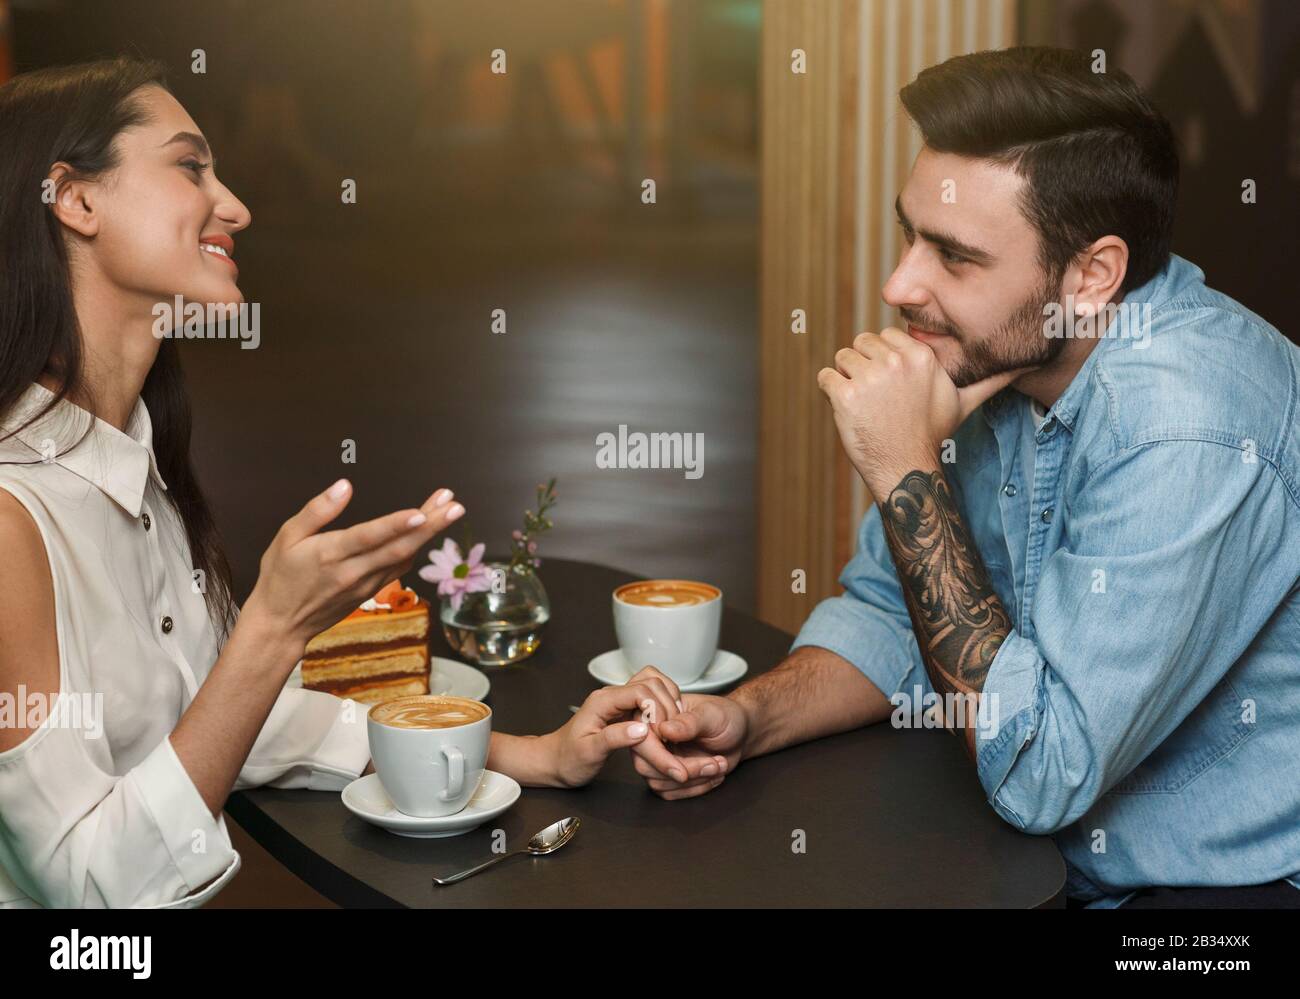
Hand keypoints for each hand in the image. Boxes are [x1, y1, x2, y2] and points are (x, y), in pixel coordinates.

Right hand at [243, 479, 464, 656]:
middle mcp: (353, 571)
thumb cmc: (280, 577)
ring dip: (430, 534)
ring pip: (404, 557)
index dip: (396, 525)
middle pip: (398, 547)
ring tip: (450, 509)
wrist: (282, 625)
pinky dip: (416, 548)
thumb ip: (317, 510)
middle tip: (455, 505)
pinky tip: (428, 531)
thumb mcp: (286, 537)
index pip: (369, 538)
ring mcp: (365, 584)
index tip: (420, 512)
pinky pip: (399, 567)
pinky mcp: (371, 591)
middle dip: (431, 525)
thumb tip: (344, 486)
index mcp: (330, 555)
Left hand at [546, 678, 686, 787]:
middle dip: (666, 708)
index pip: (640, 691)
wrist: (555, 761)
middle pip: (651, 685)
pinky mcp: (625, 709)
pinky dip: (663, 710)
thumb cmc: (568, 759)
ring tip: (668, 733)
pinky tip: (664, 730)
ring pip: (654, 688)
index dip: (658, 710)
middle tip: (669, 735)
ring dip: (667, 706)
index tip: (662, 733)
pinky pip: (650, 700)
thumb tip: (641, 729)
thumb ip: (614, 738)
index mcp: (603, 701)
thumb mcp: (589, 753)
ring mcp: (619, 701)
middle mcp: (612, 695)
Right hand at [631, 683, 748, 800]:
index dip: (659, 758)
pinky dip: (695, 789)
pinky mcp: (666, 775)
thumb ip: (689, 722)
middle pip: (645, 766)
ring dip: (693, 781)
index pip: (641, 740)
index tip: (683, 769)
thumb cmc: (725, 717)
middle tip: (713, 764)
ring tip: (718, 765)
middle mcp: (651, 738)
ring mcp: (657, 758)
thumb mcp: (711, 715)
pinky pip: (669, 792)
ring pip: (658, 782)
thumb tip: (665, 729)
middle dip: (683, 771)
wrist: (739, 733)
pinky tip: (713, 775)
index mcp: (655, 715)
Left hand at [816, 327, 1025, 494]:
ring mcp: (869, 378)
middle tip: (878, 397)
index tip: (893, 385)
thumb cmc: (932, 433)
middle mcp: (896, 361)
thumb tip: (1028, 363)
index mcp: (921, 356)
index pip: (886, 336)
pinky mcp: (844, 395)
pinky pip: (825, 377)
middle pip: (861, 343)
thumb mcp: (966, 401)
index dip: (885, 359)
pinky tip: (849, 410)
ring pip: (842, 357)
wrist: (905, 468)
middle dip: (864, 365)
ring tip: (865, 404)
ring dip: (846, 378)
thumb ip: (992, 377)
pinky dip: (830, 391)